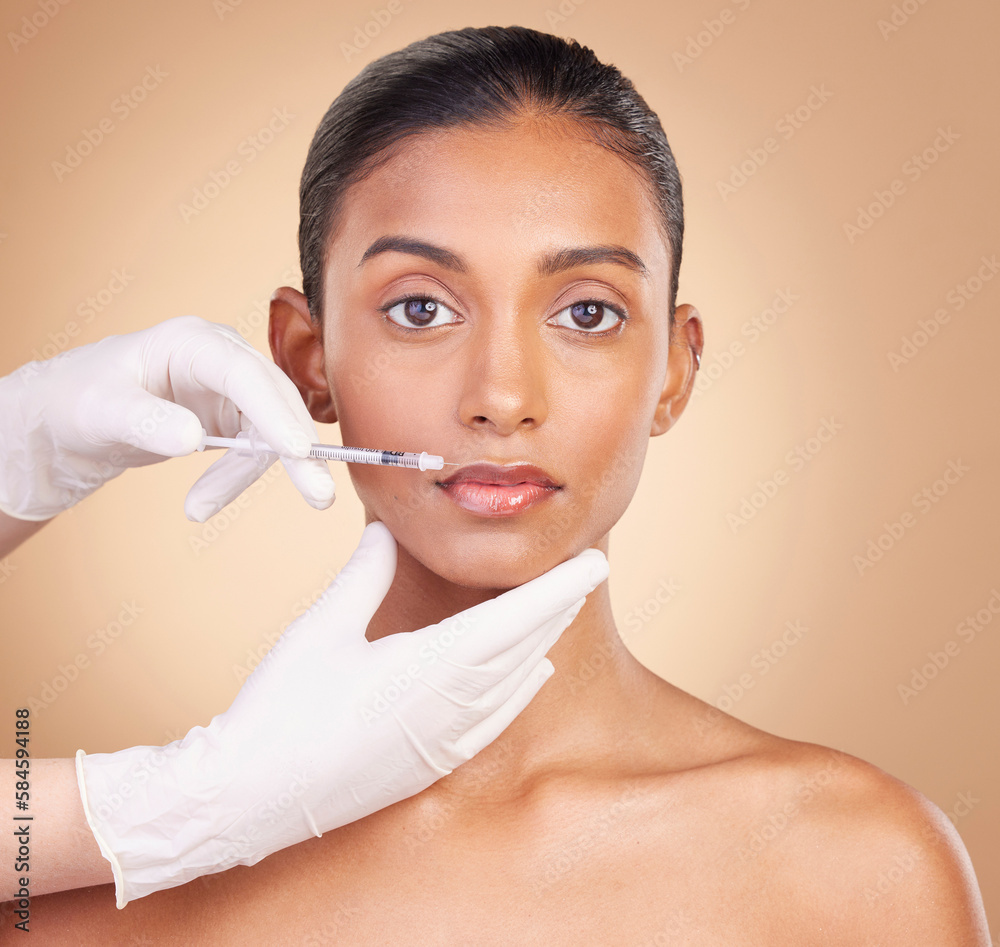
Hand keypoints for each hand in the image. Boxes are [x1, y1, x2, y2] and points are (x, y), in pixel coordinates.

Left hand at [0, 315, 334, 521]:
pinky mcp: (233, 417)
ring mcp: (231, 388)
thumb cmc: (79, 398)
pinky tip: (201, 502)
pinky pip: (254, 451)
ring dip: (246, 477)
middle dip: (295, 450)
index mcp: (192, 342)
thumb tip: (192, 438)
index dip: (277, 412)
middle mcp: (221, 359)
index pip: (246, 375)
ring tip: (198, 509)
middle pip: (275, 402)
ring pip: (270, 433)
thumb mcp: (101, 410)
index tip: (298, 451)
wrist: (70, 417)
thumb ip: (145, 420)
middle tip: (318, 494)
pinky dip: (234, 480)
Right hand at [75, 521, 609, 906]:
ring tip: (563, 612)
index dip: (557, 589)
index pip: (513, 619)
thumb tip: (383, 531)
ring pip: (515, 683)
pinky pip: (497, 719)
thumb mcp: (322, 630)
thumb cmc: (283, 710)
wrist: (255, 797)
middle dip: (558, 608)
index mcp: (429, 666)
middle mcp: (451, 705)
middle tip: (587, 575)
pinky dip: (521, 689)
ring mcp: (445, 740)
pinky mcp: (433, 763)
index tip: (594, 564)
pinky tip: (532, 675)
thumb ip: (362, 575)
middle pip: (524, 648)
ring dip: (542, 643)